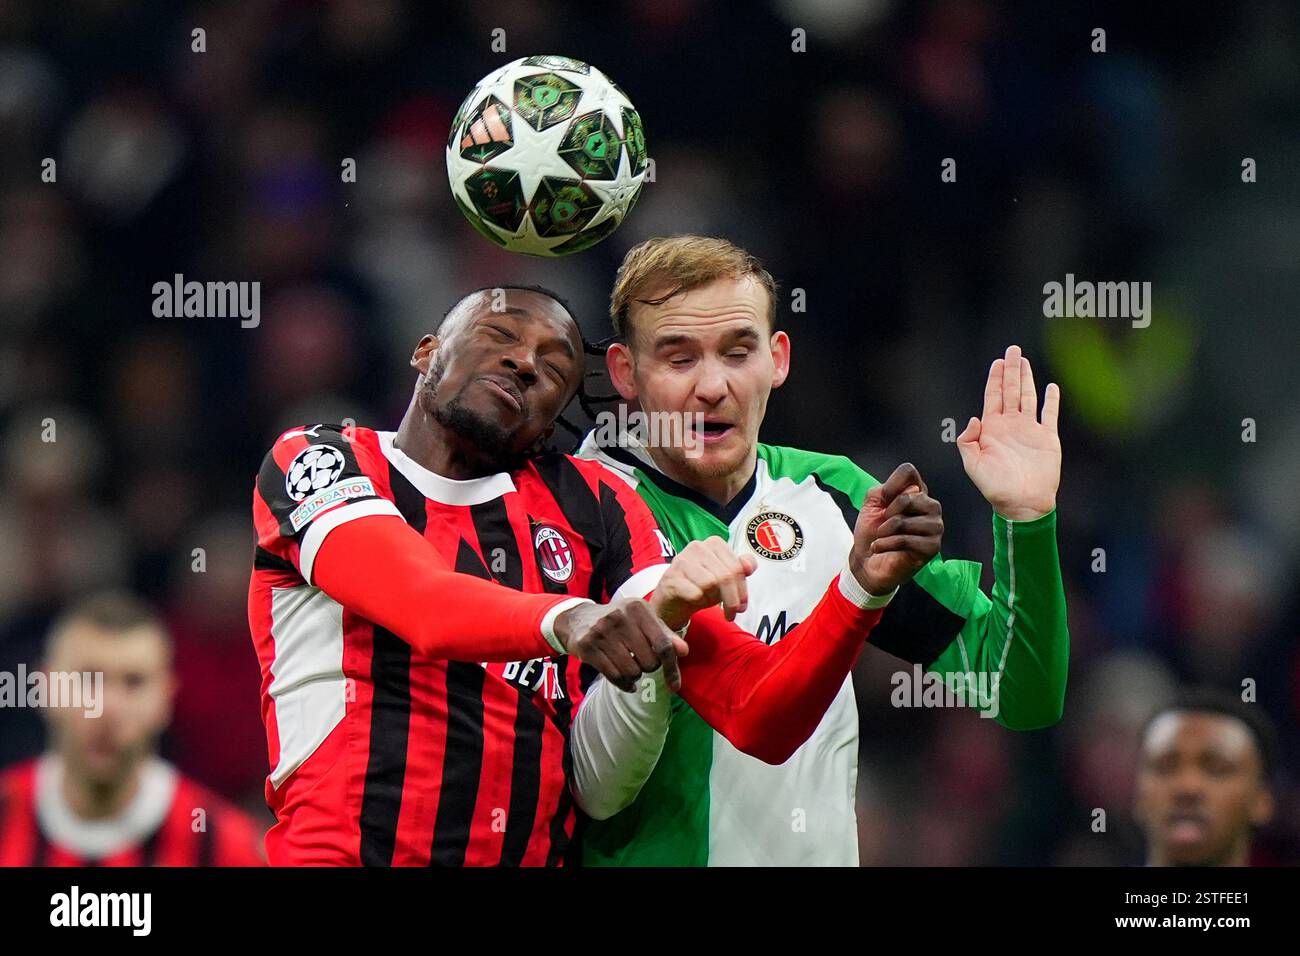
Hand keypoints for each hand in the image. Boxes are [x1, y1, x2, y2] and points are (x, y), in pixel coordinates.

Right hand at [553, 599, 688, 692]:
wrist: (578, 618)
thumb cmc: (619, 621)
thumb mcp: (643, 620)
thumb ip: (665, 634)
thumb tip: (684, 651)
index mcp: (638, 608)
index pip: (663, 644)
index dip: (672, 667)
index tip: (675, 685)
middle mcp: (620, 617)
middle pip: (649, 662)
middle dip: (648, 667)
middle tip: (639, 659)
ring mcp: (601, 631)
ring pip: (632, 672)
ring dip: (634, 675)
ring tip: (628, 665)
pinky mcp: (587, 647)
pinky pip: (615, 677)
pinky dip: (623, 684)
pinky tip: (624, 680)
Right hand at [649, 537, 758, 631]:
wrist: (672, 600)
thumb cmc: (700, 586)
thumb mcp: (725, 578)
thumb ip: (740, 569)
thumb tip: (750, 565)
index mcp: (714, 543)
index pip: (738, 567)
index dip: (743, 590)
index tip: (741, 605)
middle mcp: (697, 547)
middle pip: (726, 576)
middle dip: (732, 600)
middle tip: (731, 614)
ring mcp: (682, 560)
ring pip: (710, 583)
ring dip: (712, 598)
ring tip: (707, 600)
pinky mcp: (671, 577)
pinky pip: (695, 593)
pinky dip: (698, 601)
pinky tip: (694, 600)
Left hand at [849, 462, 943, 594]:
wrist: (867, 561)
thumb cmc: (872, 532)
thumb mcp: (872, 504)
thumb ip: (883, 490)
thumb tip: (904, 492)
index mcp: (917, 492)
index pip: (909, 471)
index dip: (890, 485)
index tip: (883, 500)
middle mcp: (931, 506)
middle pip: (906, 497)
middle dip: (886, 514)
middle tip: (883, 526)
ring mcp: (935, 526)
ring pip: (903, 521)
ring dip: (884, 532)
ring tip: (882, 538)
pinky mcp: (933, 547)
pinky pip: (904, 540)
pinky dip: (885, 544)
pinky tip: (880, 547)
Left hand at [957, 345, 1061, 520]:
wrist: (1022, 503)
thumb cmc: (995, 487)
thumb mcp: (972, 465)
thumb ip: (968, 441)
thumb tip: (975, 418)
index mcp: (992, 429)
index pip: (993, 397)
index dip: (995, 379)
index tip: (997, 362)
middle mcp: (1011, 425)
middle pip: (1011, 391)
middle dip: (1011, 370)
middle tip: (1012, 349)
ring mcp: (1029, 430)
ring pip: (1028, 397)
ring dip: (1027, 379)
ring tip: (1025, 361)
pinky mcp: (1047, 438)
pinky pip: (1050, 415)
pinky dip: (1051, 400)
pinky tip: (1051, 386)